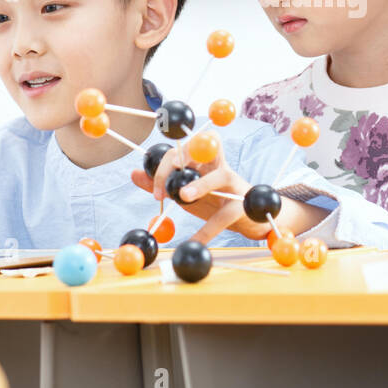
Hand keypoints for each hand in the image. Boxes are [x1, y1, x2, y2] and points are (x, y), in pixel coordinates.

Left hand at [130, 142, 270, 242]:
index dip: (167, 160)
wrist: (252, 219)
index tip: (156, 186)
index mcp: (205, 160)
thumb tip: (134, 173)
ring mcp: (235, 185)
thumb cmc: (216, 201)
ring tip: (183, 197)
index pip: (184, 146)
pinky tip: (193, 242)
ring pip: (219, 177)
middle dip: (177, 161)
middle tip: (164, 185)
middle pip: (200, 150)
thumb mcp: (187, 191)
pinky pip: (223, 217)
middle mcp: (221, 166)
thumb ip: (162, 182)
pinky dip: (207, 231)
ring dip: (201, 185)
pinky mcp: (242, 206)